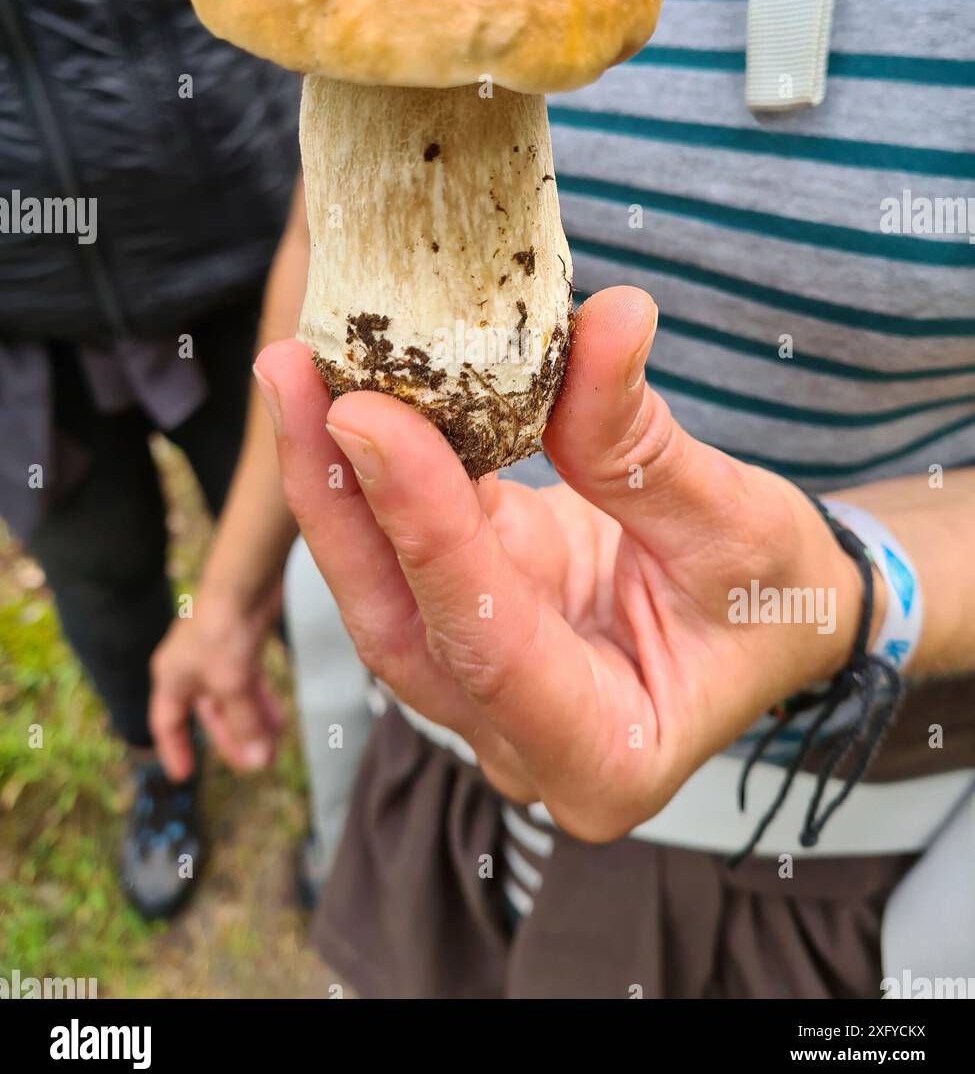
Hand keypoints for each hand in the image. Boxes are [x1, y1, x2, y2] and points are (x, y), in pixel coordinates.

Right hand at [150, 584, 283, 781]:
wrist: (245, 581)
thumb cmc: (223, 630)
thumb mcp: (232, 684)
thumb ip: (245, 723)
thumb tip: (259, 761)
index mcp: (172, 677)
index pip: (167, 722)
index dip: (175, 748)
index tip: (185, 774)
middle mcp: (189, 667)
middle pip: (208, 714)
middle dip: (232, 739)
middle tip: (256, 763)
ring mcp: (216, 655)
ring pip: (232, 699)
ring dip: (251, 723)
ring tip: (272, 746)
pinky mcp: (241, 644)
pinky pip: (248, 684)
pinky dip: (260, 702)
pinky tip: (277, 719)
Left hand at [253, 288, 865, 840]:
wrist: (776, 614)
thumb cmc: (775, 595)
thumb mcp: (733, 522)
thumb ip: (646, 441)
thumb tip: (609, 318)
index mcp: (605, 755)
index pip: (491, 644)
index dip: (426, 531)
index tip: (369, 419)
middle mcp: (520, 740)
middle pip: (401, 624)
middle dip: (338, 500)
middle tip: (295, 377)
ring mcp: (482, 686)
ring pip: (382, 591)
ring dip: (336, 480)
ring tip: (298, 370)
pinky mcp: (467, 619)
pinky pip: (402, 549)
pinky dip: (374, 472)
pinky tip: (343, 390)